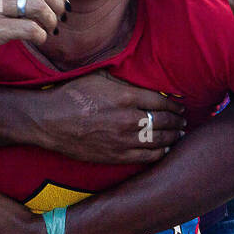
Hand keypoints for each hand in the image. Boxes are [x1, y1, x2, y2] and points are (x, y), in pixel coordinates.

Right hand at [30, 70, 185, 162]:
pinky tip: (165, 150)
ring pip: (158, 140)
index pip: (161, 102)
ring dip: (173, 137)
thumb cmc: (71, 94)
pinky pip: (145, 156)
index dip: (174, 105)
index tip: (180, 106)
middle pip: (164, 122)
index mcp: (126, 97)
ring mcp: (123, 139)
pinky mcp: (116, 156)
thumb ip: (123, 80)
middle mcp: (129, 119)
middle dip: (177, 122)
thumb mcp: (98, 77)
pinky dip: (159, 153)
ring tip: (179, 135)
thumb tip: (140, 80)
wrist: (49, 121)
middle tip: (184, 121)